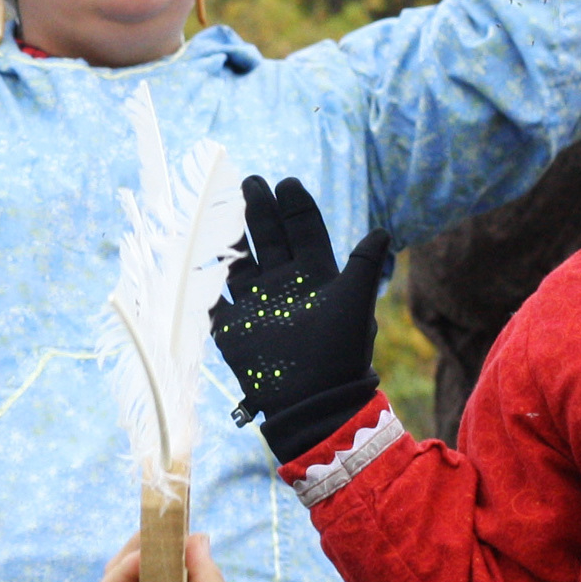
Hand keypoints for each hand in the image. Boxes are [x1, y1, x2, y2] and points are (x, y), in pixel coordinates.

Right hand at [71, 532, 240, 581]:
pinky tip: (144, 556)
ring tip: (159, 531)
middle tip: (168, 517)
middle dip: (156, 546)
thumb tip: (196, 536)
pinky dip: (125, 569)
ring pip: (122, 578)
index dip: (176, 555)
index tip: (184, 525)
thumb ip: (206, 580)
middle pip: (141, 575)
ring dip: (141, 552)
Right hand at [210, 176, 392, 461]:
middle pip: (270, 238)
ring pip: (241, 260)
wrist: (311, 400)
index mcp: (315, 276)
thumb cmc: (338, 352)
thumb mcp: (355, 303)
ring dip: (233, 234)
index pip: (304, 232)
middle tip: (251, 181)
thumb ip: (363, 266)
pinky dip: (205, 276)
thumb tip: (383, 230)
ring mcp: (257, 304)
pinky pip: (214, 295)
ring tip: (224, 205)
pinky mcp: (233, 325)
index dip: (295, 207)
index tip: (287, 183)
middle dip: (260, 209)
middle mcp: (285, 285)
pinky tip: (197, 251)